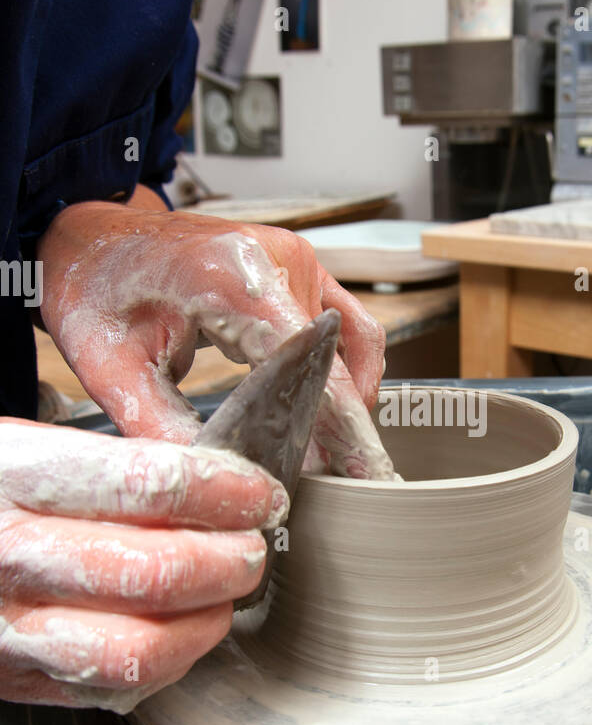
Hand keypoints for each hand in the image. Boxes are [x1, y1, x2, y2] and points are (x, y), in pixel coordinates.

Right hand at [0, 419, 287, 710]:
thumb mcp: (22, 447)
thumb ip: (113, 464)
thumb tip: (221, 482)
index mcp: (13, 476)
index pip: (149, 483)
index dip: (226, 491)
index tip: (260, 495)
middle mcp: (9, 553)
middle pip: (158, 572)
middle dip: (230, 561)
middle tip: (251, 548)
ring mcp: (8, 627)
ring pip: (140, 648)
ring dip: (206, 624)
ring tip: (223, 595)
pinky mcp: (15, 678)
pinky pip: (113, 690)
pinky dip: (166, 666)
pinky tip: (177, 633)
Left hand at [37, 200, 393, 477]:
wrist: (92, 237)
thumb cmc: (96, 289)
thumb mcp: (111, 368)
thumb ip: (161, 427)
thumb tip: (213, 481)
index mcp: (231, 276)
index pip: (311, 361)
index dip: (343, 425)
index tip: (365, 476)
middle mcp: (276, 259)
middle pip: (337, 359)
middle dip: (341, 430)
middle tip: (335, 487)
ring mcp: (294, 259)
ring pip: (351, 347)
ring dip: (343, 403)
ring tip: (319, 456)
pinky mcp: (299, 268)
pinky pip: (345, 326)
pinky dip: (343, 373)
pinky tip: (322, 413)